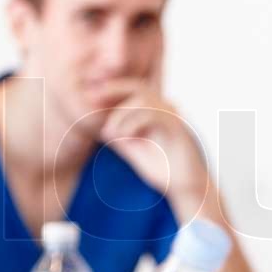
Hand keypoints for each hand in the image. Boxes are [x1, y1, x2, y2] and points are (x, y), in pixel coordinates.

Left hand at [97, 79, 212, 220]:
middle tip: (92, 96)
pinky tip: (124, 136)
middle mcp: (164, 109)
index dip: (110, 89)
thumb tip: (99, 127)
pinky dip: (135, 123)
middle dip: (113, 88)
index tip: (88, 95)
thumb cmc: (161, 167)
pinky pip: (155, 115)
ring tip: (109, 132)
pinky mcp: (178, 128)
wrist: (184, 186)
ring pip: (144, 99)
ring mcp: (172, 117)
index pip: (131, 90)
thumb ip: (118, 136)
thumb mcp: (132, 149)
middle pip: (138, 86)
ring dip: (121, 114)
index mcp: (153, 111)